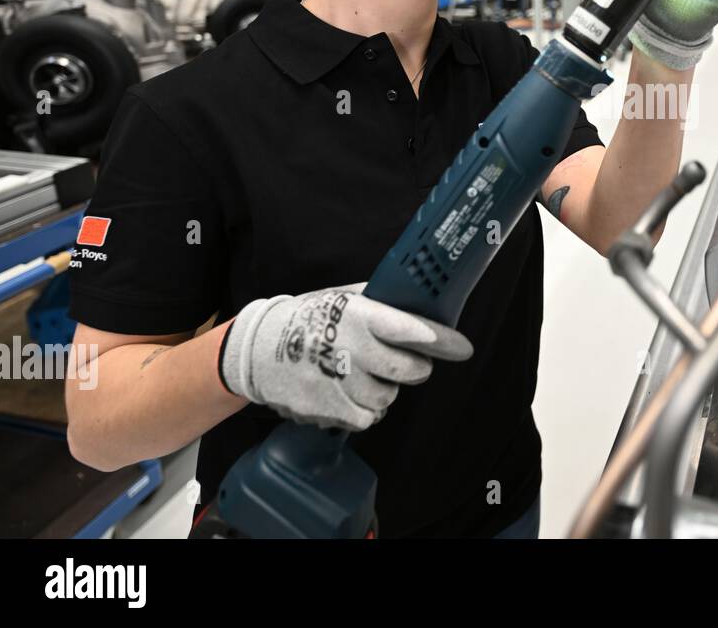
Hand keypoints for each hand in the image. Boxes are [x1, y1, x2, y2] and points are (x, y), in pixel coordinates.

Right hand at [218, 283, 472, 431]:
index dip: (440, 339)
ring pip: (388, 397)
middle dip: (417, 368)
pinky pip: (366, 418)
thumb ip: (380, 302)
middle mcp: (350, 348)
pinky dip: (365, 410)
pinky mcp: (327, 409)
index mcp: (357, 315)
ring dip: (385, 390)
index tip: (461, 347)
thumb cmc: (306, 318)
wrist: (255, 350)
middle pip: (409, 370)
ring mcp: (338, 381)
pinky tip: (352, 394)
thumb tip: (422, 304)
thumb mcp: (342, 298)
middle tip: (414, 364)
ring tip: (366, 376)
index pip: (409, 328)